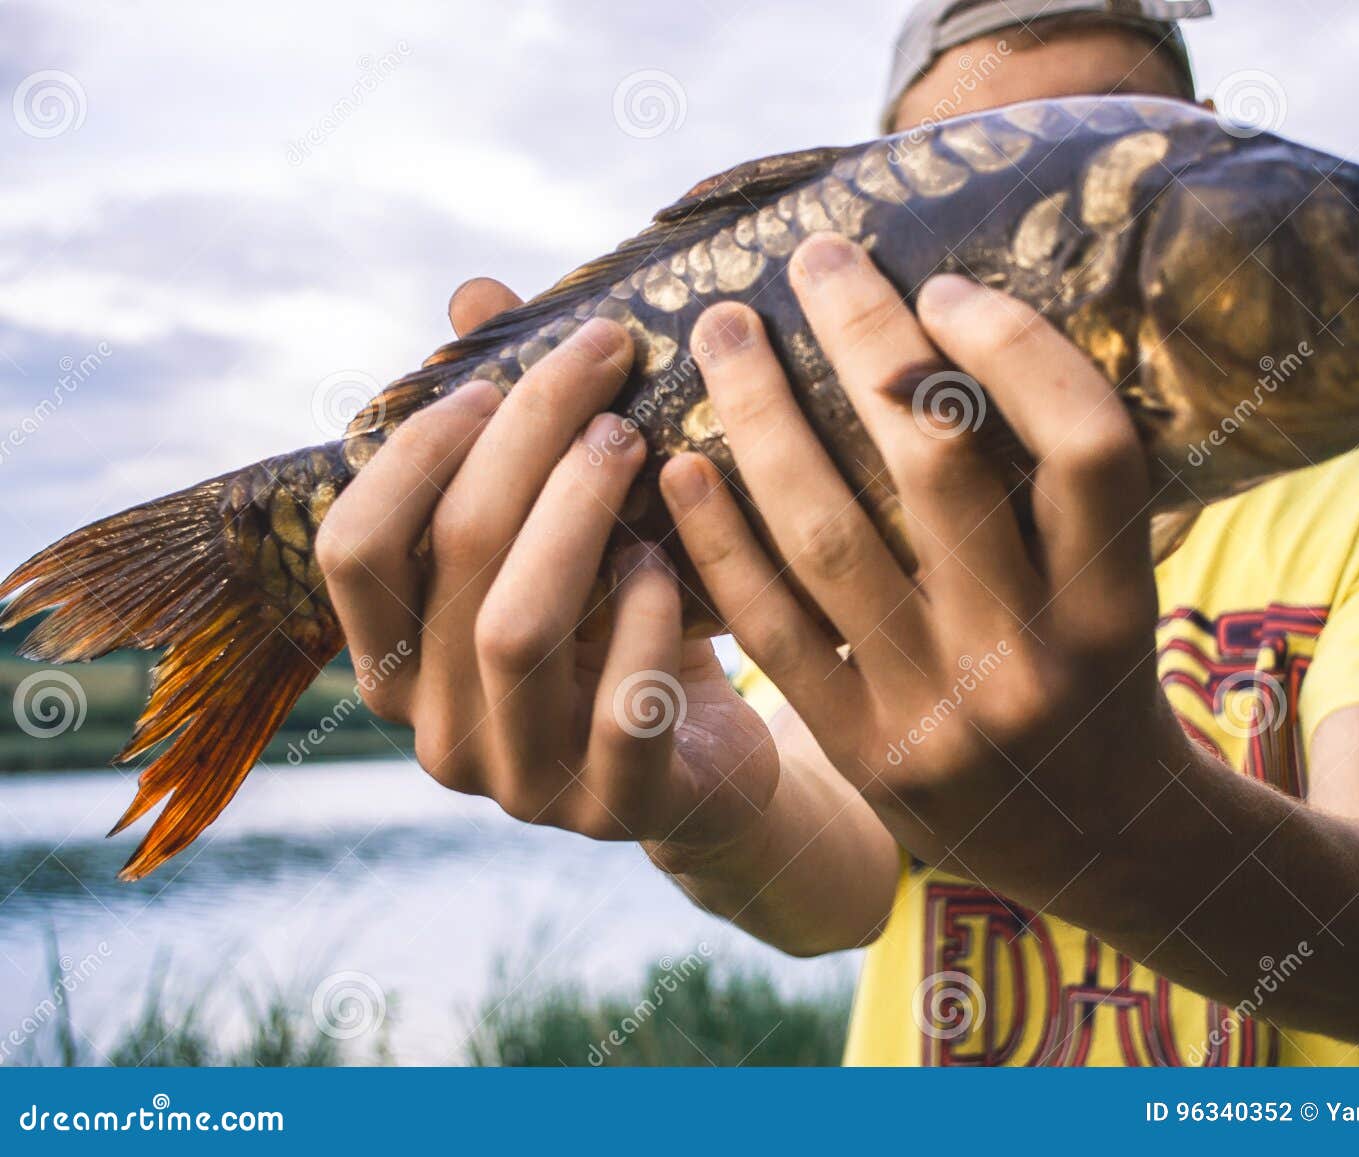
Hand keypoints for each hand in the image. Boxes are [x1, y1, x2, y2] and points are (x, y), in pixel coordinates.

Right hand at [316, 278, 776, 854]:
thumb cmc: (615, 632)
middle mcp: (437, 732)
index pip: (355, 550)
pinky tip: (666, 566)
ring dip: (576, 514)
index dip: (414, 453)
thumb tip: (473, 294)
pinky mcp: (615, 812)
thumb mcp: (559, 537)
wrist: (706, 769)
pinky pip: (619, 710)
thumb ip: (506, 432)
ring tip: (633, 442)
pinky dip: (643, 621)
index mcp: (396, 664)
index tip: (492, 378)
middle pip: (454, 561)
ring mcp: (520, 784)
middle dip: (528, 441)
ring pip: (516, 629)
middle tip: (603, 362)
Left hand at [660, 237, 1183, 883]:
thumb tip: (975, 328)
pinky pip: (772, 628)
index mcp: (1117, 604)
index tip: (943, 286)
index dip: (1015, 350)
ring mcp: (937, 715)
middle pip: (939, 470)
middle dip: (867, 343)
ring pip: (831, 537)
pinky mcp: (860, 751)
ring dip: (765, 419)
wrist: (1087, 841)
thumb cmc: (1098, 678)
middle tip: (814, 260)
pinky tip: (683, 463)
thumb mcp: (1124, 589)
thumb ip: (1073, 489)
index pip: (1087, 448)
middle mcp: (1031, 661)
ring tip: (724, 331)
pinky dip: (721, 539)